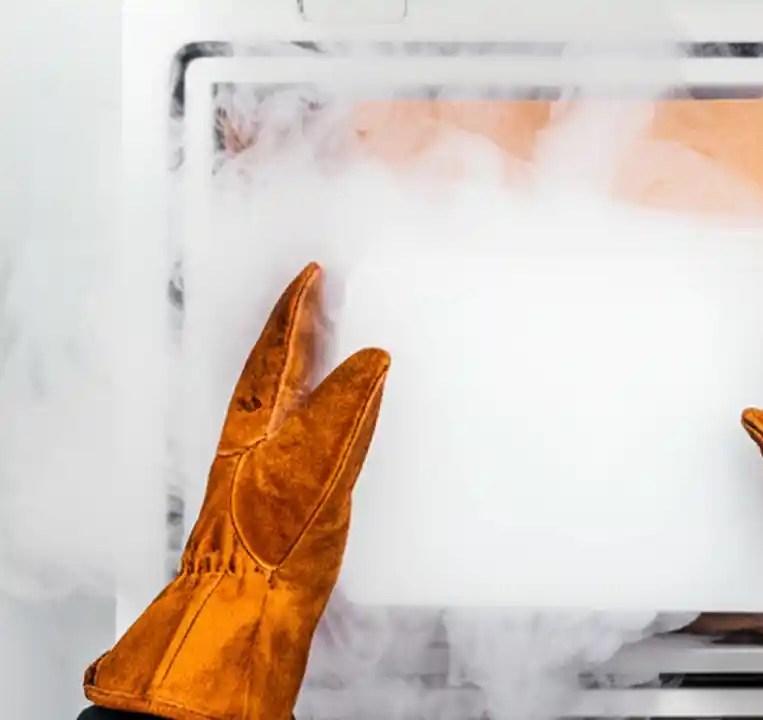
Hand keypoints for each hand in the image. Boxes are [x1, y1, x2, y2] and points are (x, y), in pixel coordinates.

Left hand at [84, 263, 389, 719]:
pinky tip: (334, 416)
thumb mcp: (314, 465)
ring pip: (288, 395)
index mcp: (260, 416)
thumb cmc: (271, 539)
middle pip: (277, 365)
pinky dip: (321, 404)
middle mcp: (258, 432)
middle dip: (298, 327)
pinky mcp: (282, 491)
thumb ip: (343, 410)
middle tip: (320, 295)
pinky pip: (304, 427)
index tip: (312, 272)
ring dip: (307, 362)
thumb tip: (374, 357)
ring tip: (328, 339)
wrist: (244, 603)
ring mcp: (266, 461)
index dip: (297, 307)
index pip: (279, 345)